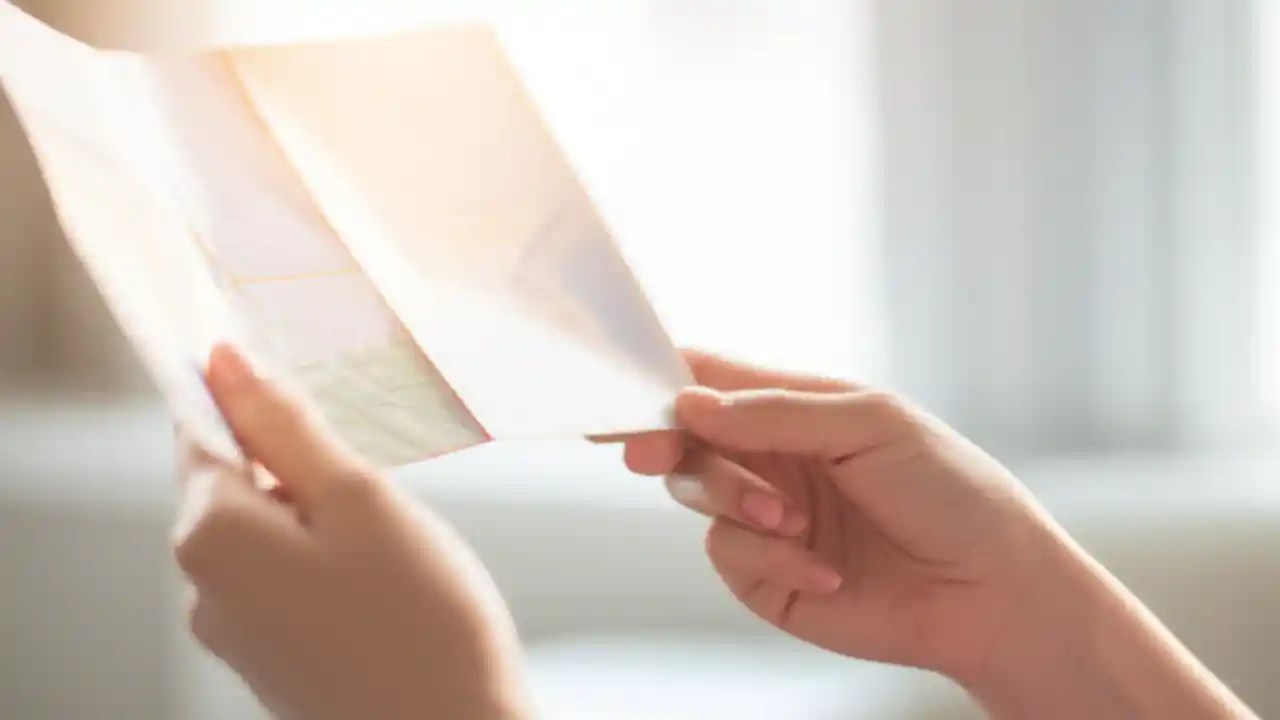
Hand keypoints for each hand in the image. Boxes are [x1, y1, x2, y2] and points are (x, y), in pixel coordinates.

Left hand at [173, 344, 529, 719]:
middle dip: (301, 464)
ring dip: (322, 516)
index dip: (249, 394)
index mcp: (209, 535)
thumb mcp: (358, 497)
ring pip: (271, 534)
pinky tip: (385, 582)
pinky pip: (289, 582)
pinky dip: (330, 563)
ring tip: (393, 542)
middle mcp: (204, 588)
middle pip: (237, 483)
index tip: (303, 383)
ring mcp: (238, 633)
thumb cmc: (419, 617)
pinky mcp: (277, 662)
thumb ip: (286, 427)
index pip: (202, 430)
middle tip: (378, 480)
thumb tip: (225, 362)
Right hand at [624, 350, 1069, 682]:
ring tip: (789, 518)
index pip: (709, 379)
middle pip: (684, 434)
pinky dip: (768, 555)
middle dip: (665, 441)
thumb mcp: (868, 425)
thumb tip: (688, 404)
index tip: (615, 387)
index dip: (659, 378)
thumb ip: (774, 413)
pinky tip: (824, 565)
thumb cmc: (948, 489)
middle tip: (646, 452)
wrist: (989, 590)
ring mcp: (764, 515)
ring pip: (693, 492)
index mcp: (794, 405)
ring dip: (732, 499)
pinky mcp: (765, 574)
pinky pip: (725, 553)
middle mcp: (770, 456)